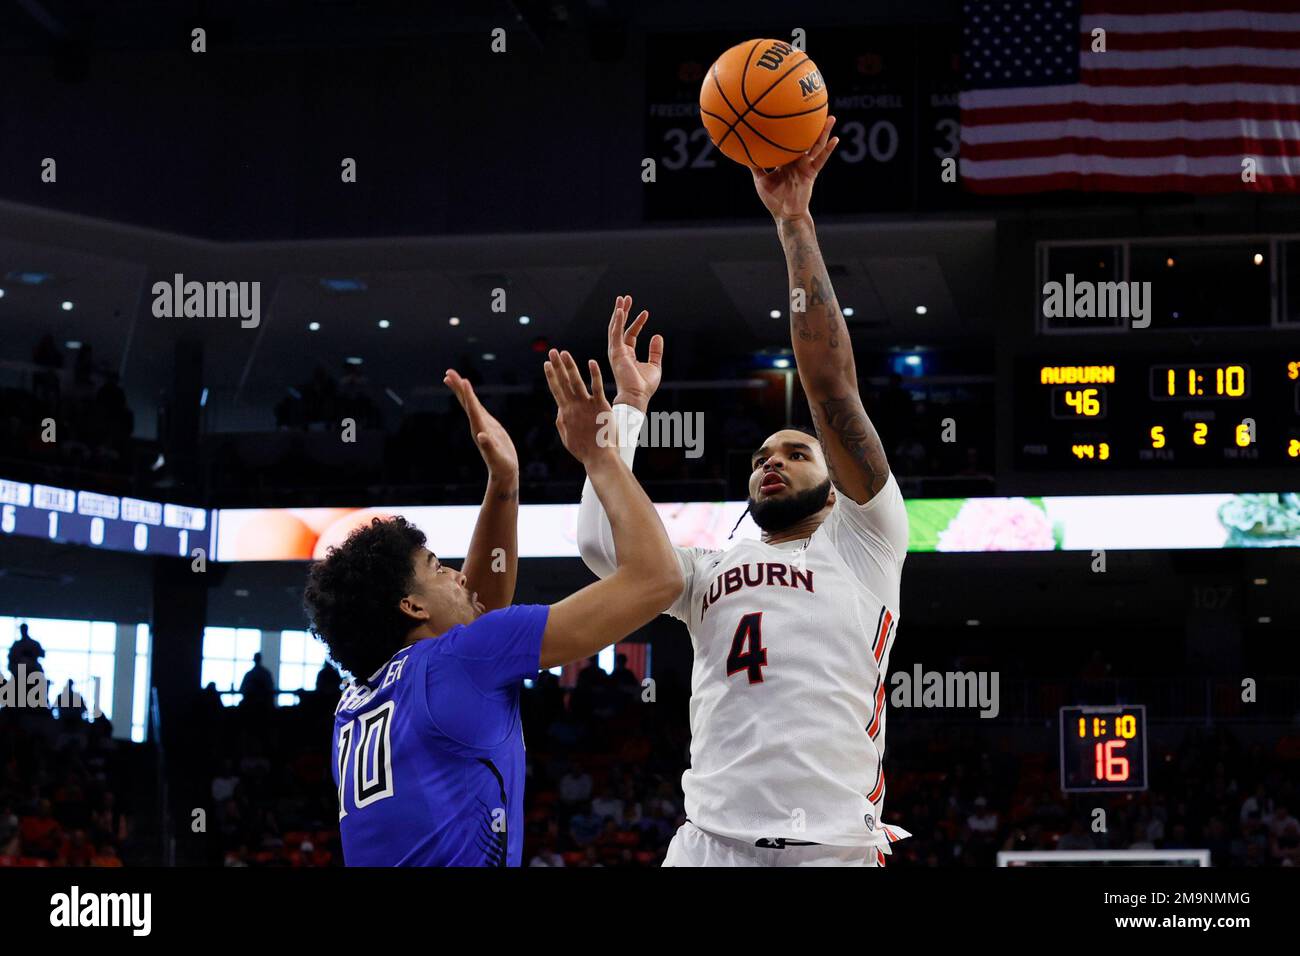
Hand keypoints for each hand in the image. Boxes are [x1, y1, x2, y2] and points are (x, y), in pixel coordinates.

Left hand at [444, 369, 518, 478]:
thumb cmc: (501, 466)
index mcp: (480, 430)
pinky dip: (472, 399)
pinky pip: (477, 408)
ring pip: (470, 404)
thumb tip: (481, 436)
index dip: (469, 395)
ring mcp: (481, 424)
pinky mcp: (487, 426)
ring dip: (462, 390)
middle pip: (465, 403)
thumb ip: (489, 447)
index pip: (473, 409)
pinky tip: (470, 395)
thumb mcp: (496, 457)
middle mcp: (477, 425)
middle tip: (448, 372)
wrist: (503, 472)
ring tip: (454, 378)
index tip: (464, 381)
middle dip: (458, 388)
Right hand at [543, 349, 612, 465]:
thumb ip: (562, 422)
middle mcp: (573, 406)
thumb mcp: (566, 437)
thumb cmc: (583, 450)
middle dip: (557, 366)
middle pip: (563, 382)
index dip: (551, 376)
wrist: (598, 457)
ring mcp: (587, 405)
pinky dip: (594, 374)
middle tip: (552, 351)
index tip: (547, 364)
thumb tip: (559, 411)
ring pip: (576, 382)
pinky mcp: (601, 406)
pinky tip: (591, 362)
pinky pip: (597, 387)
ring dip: (569, 366)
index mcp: (565, 413)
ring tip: (564, 353)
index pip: (556, 390)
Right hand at [606, 294, 662, 411]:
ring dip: (618, 313)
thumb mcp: (654, 365)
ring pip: (615, 327)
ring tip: (622, 299)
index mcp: (627, 354)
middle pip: (619, 327)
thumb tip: (658, 336)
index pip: (630, 333)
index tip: (645, 312)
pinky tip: (621, 310)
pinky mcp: (616, 352)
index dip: (637, 322)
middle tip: (625, 298)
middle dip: (622, 312)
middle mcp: (619, 351)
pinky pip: (616, 333)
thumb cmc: (644, 386)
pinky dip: (618, 321)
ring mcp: (616, 351)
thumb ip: (655, 351)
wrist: (637, 396)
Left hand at [750, 115, 837, 223]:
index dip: (790, 129)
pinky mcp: (811, 173)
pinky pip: (821, 160)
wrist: (785, 214)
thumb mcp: (760, 179)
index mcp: (786, 160)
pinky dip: (828, 150)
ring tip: (831, 117)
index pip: (788, 141)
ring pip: (816, 146)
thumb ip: (754, 165)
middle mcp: (797, 160)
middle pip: (805, 139)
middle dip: (810, 125)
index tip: (790, 113)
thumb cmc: (773, 198)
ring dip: (824, 132)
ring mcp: (806, 166)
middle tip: (814, 108)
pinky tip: (835, 140)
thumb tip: (741, 152)